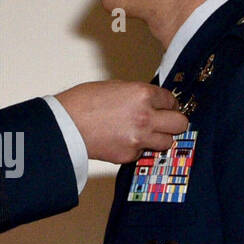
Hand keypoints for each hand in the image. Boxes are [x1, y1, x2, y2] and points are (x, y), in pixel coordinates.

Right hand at [55, 80, 188, 163]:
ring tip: (146, 133)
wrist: (64, 125)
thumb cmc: (83, 103)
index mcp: (142, 94)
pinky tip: (123, 140)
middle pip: (180, 124)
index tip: (165, 106)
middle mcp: (146, 117)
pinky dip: (138, 148)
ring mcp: (139, 139)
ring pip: (167, 142)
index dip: (168, 103)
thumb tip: (151, 102)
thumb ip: (137, 95)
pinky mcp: (129, 155)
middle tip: (166, 121)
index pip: (171, 100)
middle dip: (174, 122)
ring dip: (159, 137)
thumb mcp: (115, 87)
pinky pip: (143, 152)